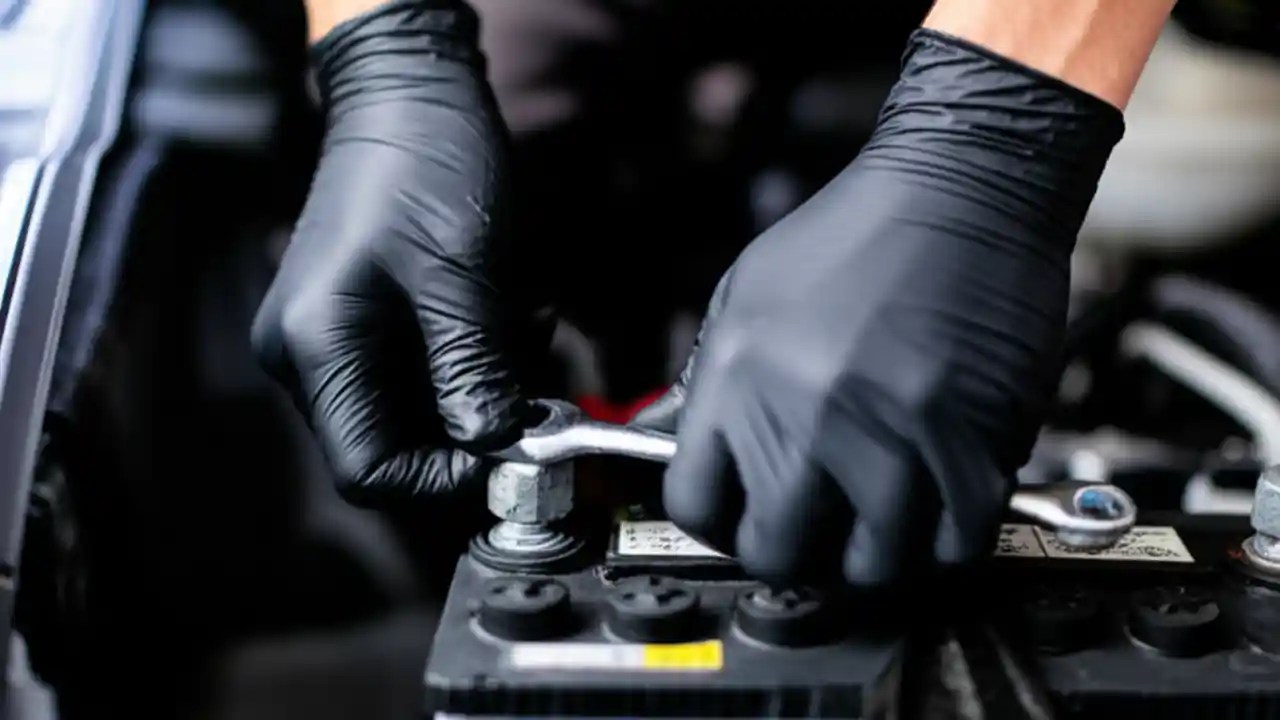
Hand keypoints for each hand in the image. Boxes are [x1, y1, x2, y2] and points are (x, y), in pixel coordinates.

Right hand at [253, 0, 545, 504]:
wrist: (405, 95)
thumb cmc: (425, 167)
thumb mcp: (462, 276)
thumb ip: (473, 369)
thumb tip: (496, 448)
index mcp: (316, 347)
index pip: (368, 470)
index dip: (444, 476)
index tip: (514, 441)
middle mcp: (307, 355)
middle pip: (393, 444)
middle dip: (473, 423)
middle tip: (534, 381)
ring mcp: (330, 338)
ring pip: (415, 411)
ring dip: (482, 386)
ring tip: (527, 327)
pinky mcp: (359, 321)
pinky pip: (418, 372)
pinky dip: (471, 359)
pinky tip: (510, 313)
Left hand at [634, 30, 1125, 587]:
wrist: (964, 183)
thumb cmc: (854, 235)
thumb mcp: (745, 297)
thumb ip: (705, 384)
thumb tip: (662, 440)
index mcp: (739, 379)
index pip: (696, 507)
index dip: (719, 523)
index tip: (744, 515)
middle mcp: (809, 414)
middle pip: (780, 554)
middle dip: (795, 551)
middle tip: (817, 525)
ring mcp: (893, 433)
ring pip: (873, 566)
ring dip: (874, 555)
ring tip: (880, 517)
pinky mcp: (972, 439)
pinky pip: (956, 543)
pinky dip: (946, 542)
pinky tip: (936, 505)